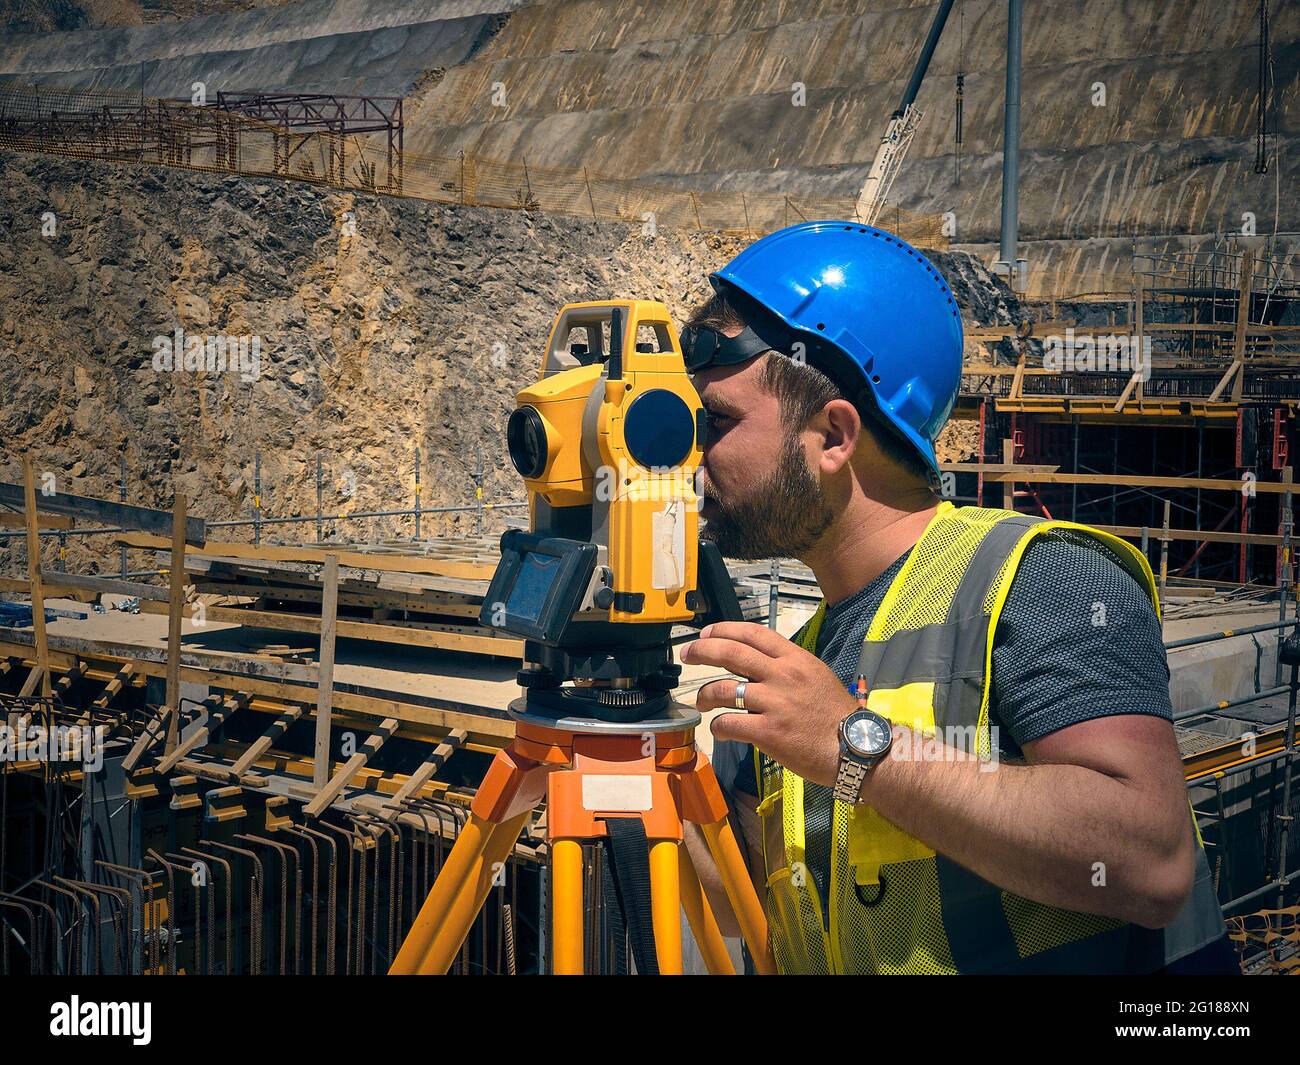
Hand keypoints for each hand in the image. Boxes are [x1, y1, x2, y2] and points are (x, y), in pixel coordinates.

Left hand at [680, 621, 858, 787]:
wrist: (855, 747)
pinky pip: (729, 723)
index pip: (752, 633)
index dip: (723, 630)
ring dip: (704, 694)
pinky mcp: (768, 731)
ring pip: (722, 689)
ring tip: (701, 702)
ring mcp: (774, 703)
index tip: (706, 634)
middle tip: (687, 655)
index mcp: (794, 659)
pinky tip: (720, 730)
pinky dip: (718, 726)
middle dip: (702, 651)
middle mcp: (782, 675)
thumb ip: (786, 666)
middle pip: (730, 653)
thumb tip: (755, 662)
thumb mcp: (815, 676)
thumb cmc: (836, 714)